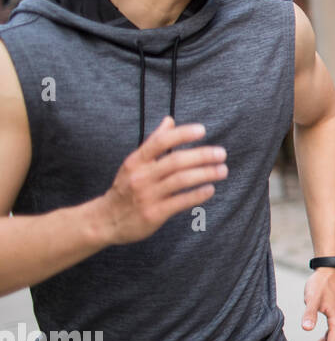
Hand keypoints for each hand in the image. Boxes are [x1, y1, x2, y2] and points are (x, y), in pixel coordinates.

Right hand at [94, 116, 226, 245]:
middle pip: (176, 161)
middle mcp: (141, 176)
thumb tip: (169, 120)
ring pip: (181, 180)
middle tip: (222, 153)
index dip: (182, 134)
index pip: (160, 142)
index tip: (202, 130)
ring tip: (222, 170)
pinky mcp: (154, 213)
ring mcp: (147, 195)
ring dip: (205, 174)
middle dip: (202, 155)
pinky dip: (197, 195)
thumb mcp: (134, 163)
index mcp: (136, 161)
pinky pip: (180, 202)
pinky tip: (210, 189)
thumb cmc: (126, 188)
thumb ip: (154, 142)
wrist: (106, 220)